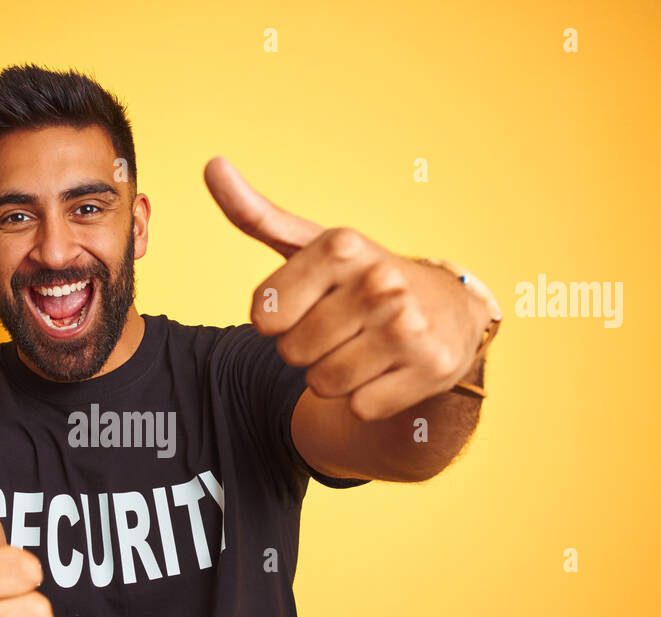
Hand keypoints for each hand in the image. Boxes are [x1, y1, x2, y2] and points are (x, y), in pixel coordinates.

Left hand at [204, 156, 490, 419]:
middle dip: (308, 350)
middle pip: (292, 353)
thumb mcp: (312, 246)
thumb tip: (212, 166)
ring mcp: (408, 325)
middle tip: (342, 328)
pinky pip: (360, 407)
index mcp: (341, 245)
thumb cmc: (360, 279)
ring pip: (324, 384)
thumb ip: (257, 215)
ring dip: (335, 377)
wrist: (448, 312)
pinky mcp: (430, 368)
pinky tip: (391, 369)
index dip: (279, 320)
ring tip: (365, 348)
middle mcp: (379, 280)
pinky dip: (368, 398)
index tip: (309, 302)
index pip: (263, 317)